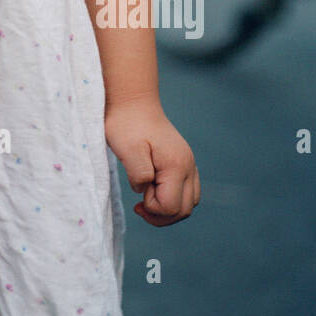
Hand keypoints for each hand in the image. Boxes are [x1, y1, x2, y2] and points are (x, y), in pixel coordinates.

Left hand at [104, 99, 199, 226]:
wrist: (133, 102)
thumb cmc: (126, 124)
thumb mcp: (127, 150)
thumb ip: (139, 174)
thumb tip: (145, 190)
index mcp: (177, 165)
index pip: (171, 207)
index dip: (152, 208)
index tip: (137, 194)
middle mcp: (189, 166)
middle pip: (184, 210)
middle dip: (160, 214)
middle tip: (138, 203)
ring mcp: (189, 164)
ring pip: (188, 204)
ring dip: (167, 209)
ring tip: (145, 197)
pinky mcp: (183, 163)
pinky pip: (186, 192)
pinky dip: (171, 198)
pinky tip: (152, 190)